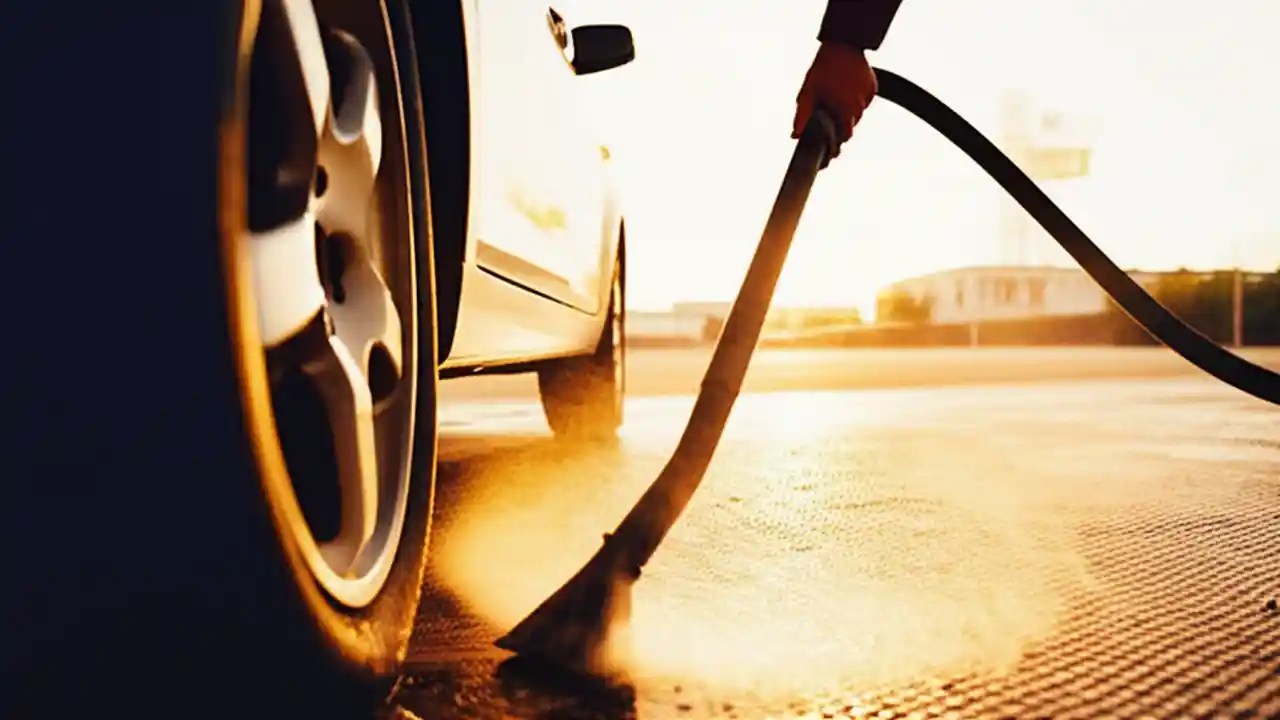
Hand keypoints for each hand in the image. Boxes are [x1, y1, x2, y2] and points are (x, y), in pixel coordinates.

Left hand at [792, 42, 877, 156]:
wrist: (843, 44)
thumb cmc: (823, 68)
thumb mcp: (808, 93)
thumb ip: (802, 116)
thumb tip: (796, 135)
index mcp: (845, 110)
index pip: (845, 136)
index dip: (836, 138)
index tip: (829, 136)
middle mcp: (860, 106)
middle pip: (851, 125)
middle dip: (840, 122)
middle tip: (828, 108)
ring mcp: (868, 96)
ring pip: (858, 112)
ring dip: (848, 109)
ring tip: (836, 94)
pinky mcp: (873, 87)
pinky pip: (864, 100)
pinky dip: (856, 98)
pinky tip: (846, 87)